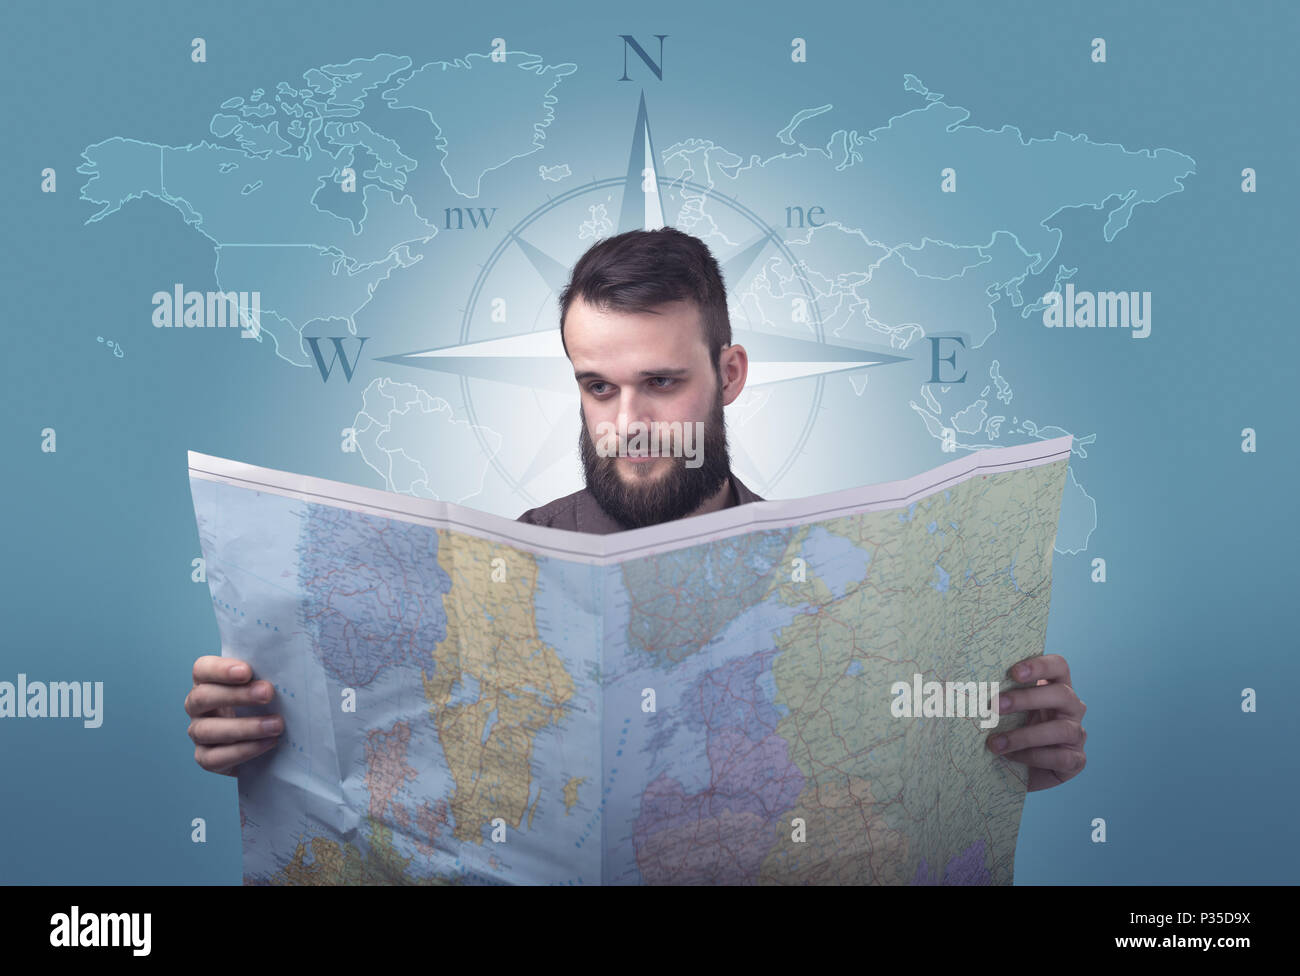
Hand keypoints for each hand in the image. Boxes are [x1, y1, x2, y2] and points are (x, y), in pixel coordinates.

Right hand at [186, 655, 282, 775]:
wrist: (266, 742)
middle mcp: (197, 706)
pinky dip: (244, 750)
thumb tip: (288, 669)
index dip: (221, 670)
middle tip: (268, 693)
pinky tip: (268, 742)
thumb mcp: (263, 686)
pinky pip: (216, 757)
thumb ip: (266, 676)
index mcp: (207, 681)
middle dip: (237, 695)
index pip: (202, 669)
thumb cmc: (265, 703)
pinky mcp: (206, 758)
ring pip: (207, 730)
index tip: (247, 671)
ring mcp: (198, 733)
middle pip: (202, 697)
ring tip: (276, 724)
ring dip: (245, 727)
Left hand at [986, 652, 1085, 791]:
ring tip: (994, 743)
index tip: (1013, 672)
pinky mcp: (1076, 759)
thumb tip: (951, 683)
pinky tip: (1012, 758)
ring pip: (1062, 729)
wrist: (1018, 769)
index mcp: (1055, 686)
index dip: (1039, 666)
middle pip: (1061, 693)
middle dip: (1026, 699)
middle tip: (996, 706)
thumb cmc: (1008, 729)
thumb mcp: (1003, 710)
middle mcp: (1071, 706)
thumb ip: (995, 694)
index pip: (1058, 666)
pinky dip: (1034, 757)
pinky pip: (1061, 757)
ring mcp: (1077, 733)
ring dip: (1025, 735)